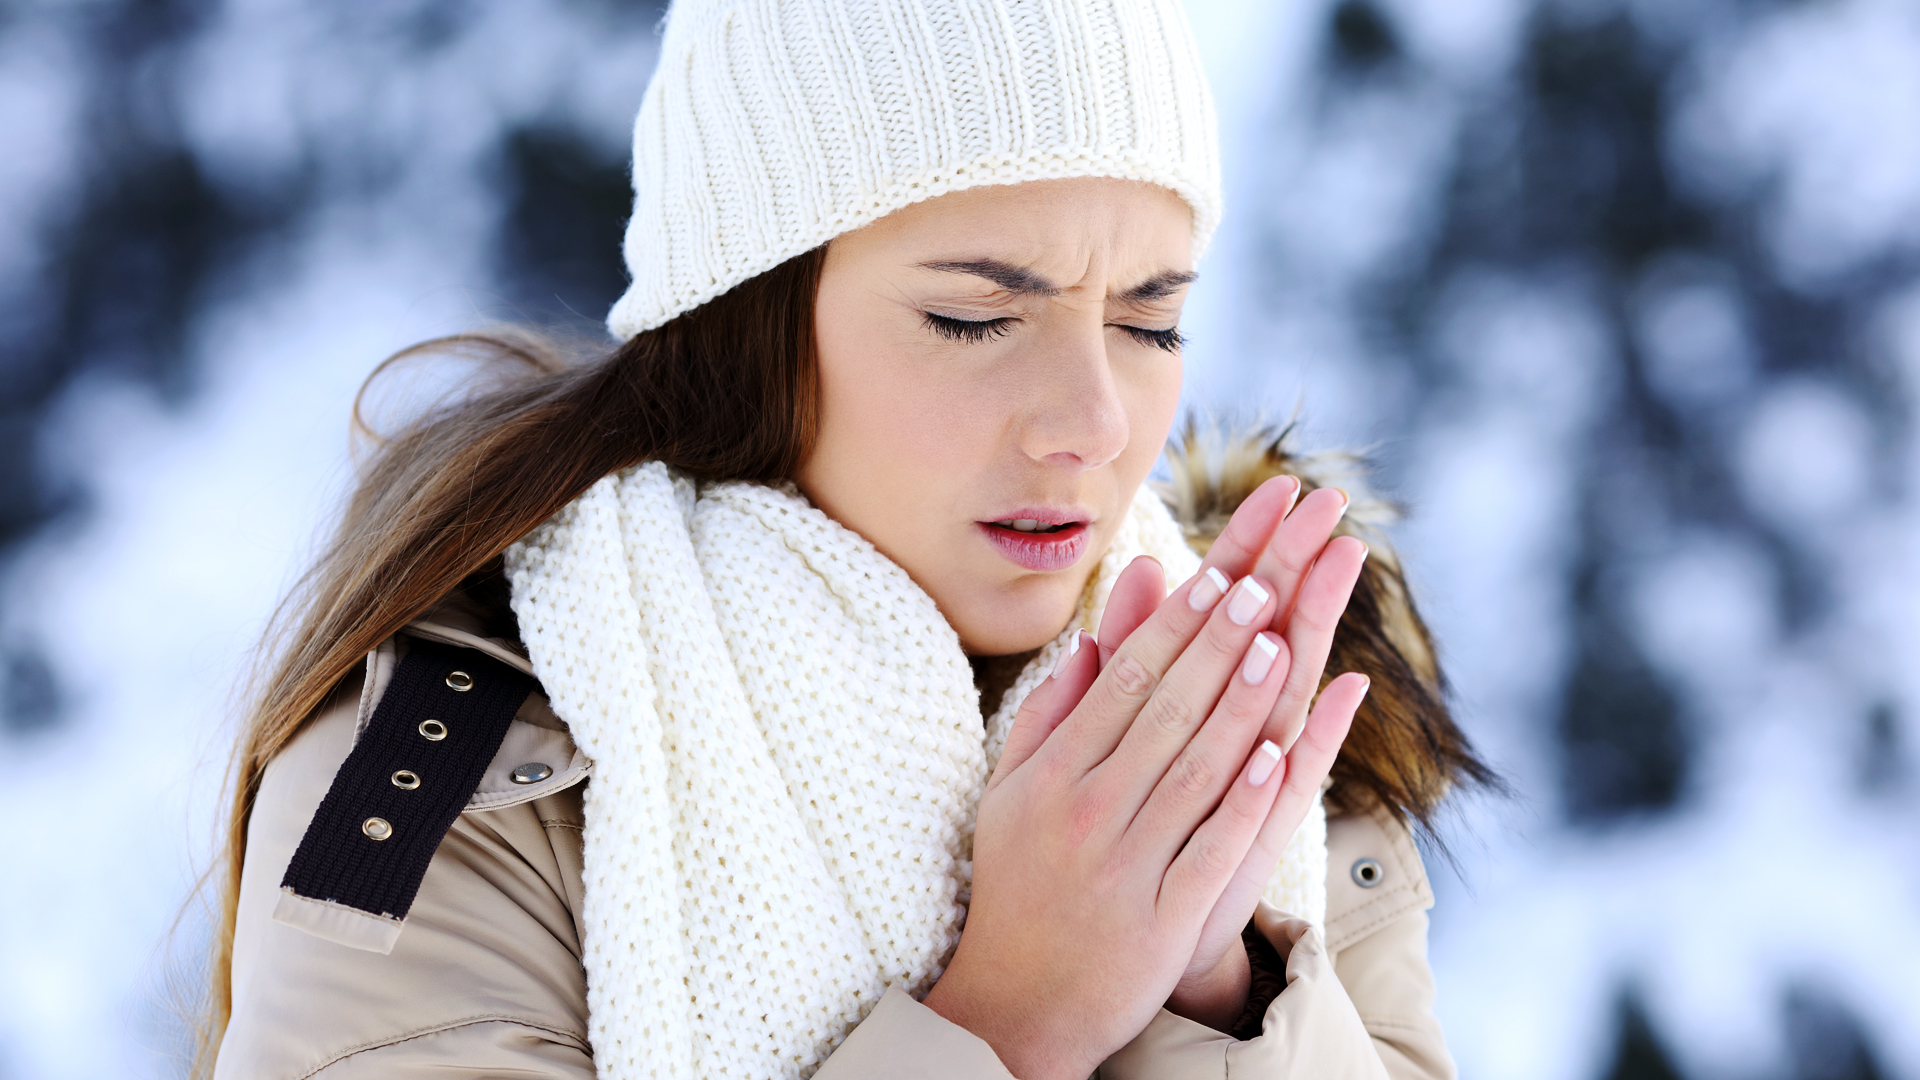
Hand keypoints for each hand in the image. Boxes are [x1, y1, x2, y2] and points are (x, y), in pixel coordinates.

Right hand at [923, 477, 1359, 1076]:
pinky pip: (1210, 846)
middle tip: (1265, 582)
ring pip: (1194, 767)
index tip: (1220, 573)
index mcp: (1053, 773)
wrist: (1017, 1002)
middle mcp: (1088, 808)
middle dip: (1218, 642)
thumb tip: (1093, 641)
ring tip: (1280, 642)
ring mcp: (1128, 862)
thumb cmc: (1018, 883)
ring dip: (1240, 702)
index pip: (1125, 681)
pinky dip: (1243, 797)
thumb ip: (1051, 715)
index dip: (1176, 625)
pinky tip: (1276, 750)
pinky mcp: (1164, 917)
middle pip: (1165, 710)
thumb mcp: (1013, 792)